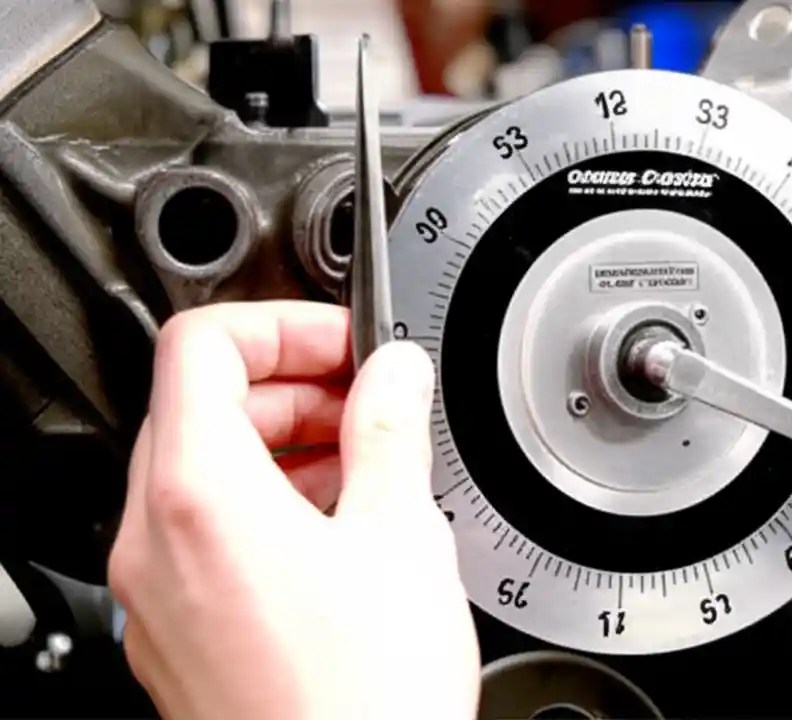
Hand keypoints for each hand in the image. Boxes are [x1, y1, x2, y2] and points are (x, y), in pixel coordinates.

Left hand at [108, 301, 478, 718]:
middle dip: (291, 387)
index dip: (282, 326)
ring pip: (199, 469)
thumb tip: (393, 372)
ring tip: (364, 465)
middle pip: (199, 405)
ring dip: (280, 444)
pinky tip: (336, 528)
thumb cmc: (366, 695)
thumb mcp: (399, 534)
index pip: (202, 347)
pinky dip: (262, 502)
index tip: (342, 345)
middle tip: (368, 402)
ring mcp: (154, 590)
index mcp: (200, 495)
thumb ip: (390, 429)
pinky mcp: (173, 629)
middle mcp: (153, 540)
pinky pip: (201, 531)